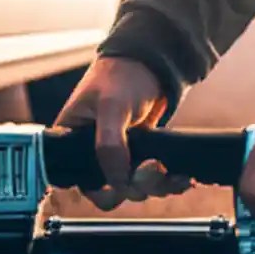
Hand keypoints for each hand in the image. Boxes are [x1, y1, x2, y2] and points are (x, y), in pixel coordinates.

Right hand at [54, 57, 192, 209]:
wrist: (151, 61)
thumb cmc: (122, 75)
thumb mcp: (112, 107)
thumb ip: (109, 146)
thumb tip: (117, 183)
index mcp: (73, 142)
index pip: (82, 182)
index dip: (104, 192)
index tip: (124, 186)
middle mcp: (93, 153)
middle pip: (114, 189)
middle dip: (138, 185)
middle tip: (153, 167)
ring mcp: (119, 155)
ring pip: (137, 186)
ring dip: (158, 185)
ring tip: (175, 176)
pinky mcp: (140, 154)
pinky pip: (153, 178)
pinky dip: (168, 181)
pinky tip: (181, 177)